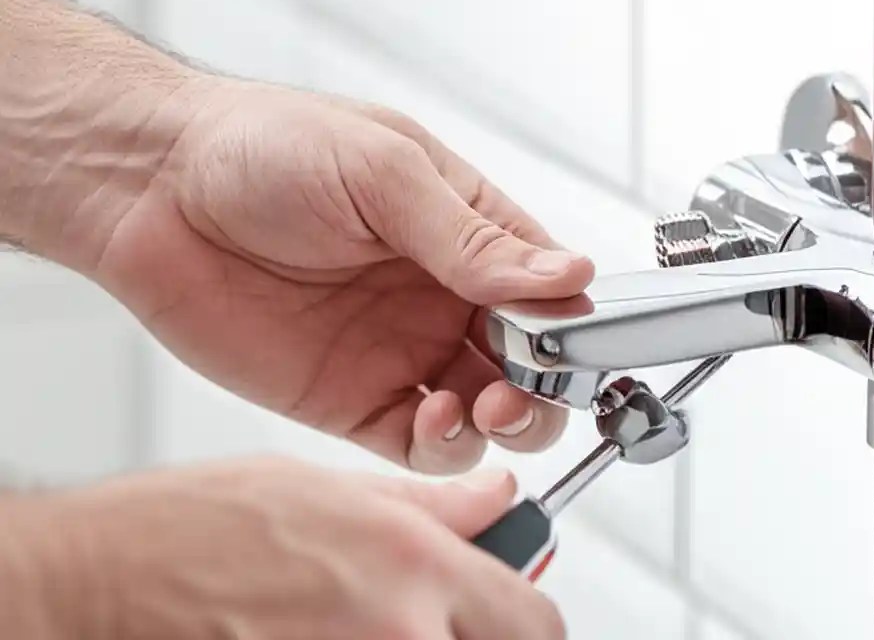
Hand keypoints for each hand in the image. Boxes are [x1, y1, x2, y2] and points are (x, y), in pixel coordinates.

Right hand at [1, 457, 563, 639]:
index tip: (509, 610)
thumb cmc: (190, 531)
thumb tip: (496, 496)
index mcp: (413, 568)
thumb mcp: (329, 488)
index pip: (535, 620)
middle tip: (433, 615)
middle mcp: (400, 634)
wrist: (99, 587)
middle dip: (475, 635)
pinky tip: (324, 633)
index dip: (524, 614)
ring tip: (357, 620)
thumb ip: (431, 506)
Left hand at [91, 77, 594, 472]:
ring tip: (488, 404)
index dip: (572, 320)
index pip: (551, 287)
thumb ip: (473, 239)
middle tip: (530, 381)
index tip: (573, 338)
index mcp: (468, 229)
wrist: (150, 189)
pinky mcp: (355, 402)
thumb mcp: (384, 174)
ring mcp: (404, 352)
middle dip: (550, 384)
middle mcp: (445, 296)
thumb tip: (569, 276)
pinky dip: (446, 448)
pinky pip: (424, 445)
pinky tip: (434, 420)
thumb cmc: (263, 147)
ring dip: (510, 421)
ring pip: (492, 412)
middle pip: (535, 361)